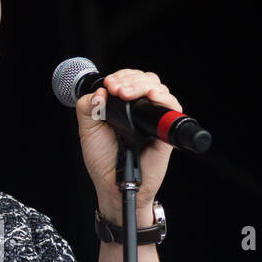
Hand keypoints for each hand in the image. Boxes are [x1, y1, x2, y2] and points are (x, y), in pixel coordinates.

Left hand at [75, 69, 181, 221]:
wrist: (113, 184)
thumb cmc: (103, 160)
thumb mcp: (88, 129)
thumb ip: (88, 107)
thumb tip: (100, 92)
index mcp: (124, 107)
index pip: (130, 80)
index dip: (121, 76)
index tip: (109, 85)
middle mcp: (140, 110)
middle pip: (146, 80)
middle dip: (130, 79)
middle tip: (115, 88)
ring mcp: (153, 120)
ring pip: (159, 89)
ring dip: (142, 85)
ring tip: (125, 93)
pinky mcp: (164, 132)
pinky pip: (173, 109)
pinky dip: (163, 99)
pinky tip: (151, 97)